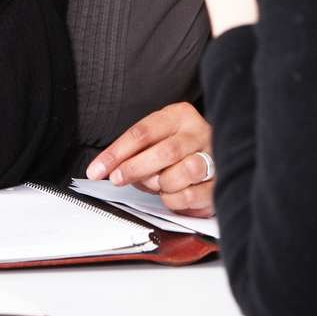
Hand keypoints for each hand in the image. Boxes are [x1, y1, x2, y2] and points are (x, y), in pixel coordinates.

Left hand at [85, 102, 215, 216]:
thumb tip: (108, 170)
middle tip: (117, 179)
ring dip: (162, 184)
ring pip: (184, 171)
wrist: (218, 155)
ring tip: (158, 185)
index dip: (116, 153)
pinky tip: (171, 195)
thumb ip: (135, 153)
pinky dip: (174, 199)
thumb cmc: (177, 150)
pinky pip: (192, 194)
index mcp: (179, 116)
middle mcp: (198, 132)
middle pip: (165, 151)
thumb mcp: (154, 142)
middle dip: (135, 169)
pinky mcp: (219, 181)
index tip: (97, 170)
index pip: (143, 132)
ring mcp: (213, 155)